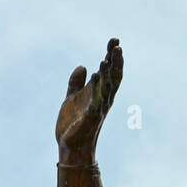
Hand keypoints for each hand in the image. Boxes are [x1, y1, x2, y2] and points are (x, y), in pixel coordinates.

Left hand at [56, 37, 122, 162]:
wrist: (69, 146)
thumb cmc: (73, 124)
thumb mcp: (72, 98)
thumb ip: (76, 83)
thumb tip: (82, 66)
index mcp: (98, 93)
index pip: (109, 71)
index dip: (112, 56)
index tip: (114, 41)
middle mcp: (103, 99)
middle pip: (113, 76)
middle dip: (115, 61)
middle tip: (116, 44)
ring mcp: (98, 108)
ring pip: (107, 87)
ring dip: (108, 72)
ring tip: (107, 57)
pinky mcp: (91, 116)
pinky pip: (96, 100)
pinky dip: (97, 88)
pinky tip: (97, 75)